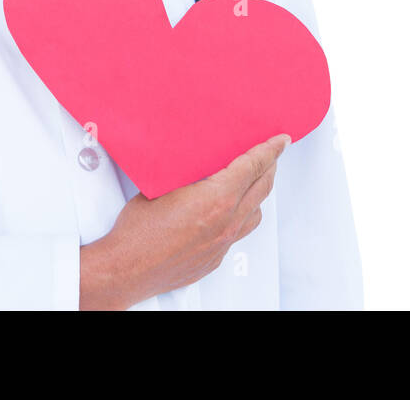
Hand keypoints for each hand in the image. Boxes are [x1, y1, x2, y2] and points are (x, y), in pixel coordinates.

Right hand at [78, 132, 288, 309]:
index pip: (252, 167)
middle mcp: (227, 222)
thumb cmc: (139, 230)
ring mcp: (223, 243)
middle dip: (270, 168)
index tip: (280, 141)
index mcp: (217, 199)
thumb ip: (188, 173)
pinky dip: (240, 217)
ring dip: (258, 194)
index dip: (269, 150)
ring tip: (253, 182)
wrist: (128, 269)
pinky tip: (228, 211)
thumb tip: (198, 161)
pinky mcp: (215, 258)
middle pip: (261, 189)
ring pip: (255, 214)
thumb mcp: (163, 186)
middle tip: (272, 154)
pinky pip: (238, 233)